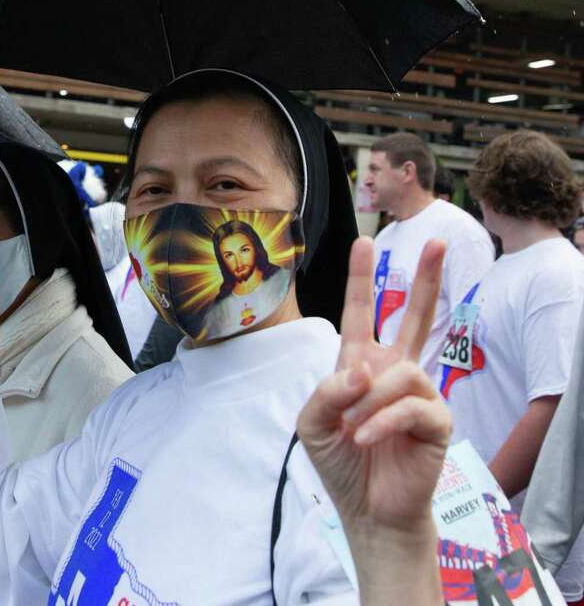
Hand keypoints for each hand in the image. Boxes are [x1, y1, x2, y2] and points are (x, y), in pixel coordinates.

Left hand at [297, 236, 449, 604]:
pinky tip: (366, 438)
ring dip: (369, 401)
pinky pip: (410, 405)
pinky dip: (381, 422)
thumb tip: (362, 370)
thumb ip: (326, 391)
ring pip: (399, 372)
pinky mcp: (437, 420)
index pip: (363, 314)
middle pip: (415, 316)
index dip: (363, 279)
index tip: (364, 242)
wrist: (367, 510)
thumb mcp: (312, 423)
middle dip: (426, 278)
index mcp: (360, 364)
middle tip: (439, 243)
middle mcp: (394, 372)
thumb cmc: (340, 462)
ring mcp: (419, 393)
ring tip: (355, 430)